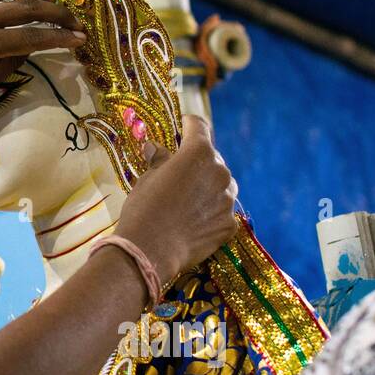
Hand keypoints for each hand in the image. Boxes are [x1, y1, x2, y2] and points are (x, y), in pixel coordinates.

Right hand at [115, 115, 237, 283]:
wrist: (150, 250)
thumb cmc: (144, 208)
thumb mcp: (147, 178)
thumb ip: (159, 160)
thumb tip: (155, 148)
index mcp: (198, 153)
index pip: (199, 127)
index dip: (189, 124)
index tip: (183, 125)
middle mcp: (220, 171)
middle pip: (212, 157)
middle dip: (197, 161)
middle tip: (179, 172)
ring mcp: (228, 199)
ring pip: (221, 184)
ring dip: (208, 186)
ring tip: (187, 200)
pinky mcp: (230, 224)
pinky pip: (223, 210)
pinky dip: (212, 211)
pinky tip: (194, 221)